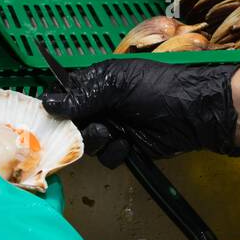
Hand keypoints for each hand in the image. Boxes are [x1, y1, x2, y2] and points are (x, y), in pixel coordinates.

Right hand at [41, 59, 239, 162]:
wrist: (193, 113)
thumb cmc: (156, 88)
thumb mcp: (115, 85)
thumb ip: (80, 96)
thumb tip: (46, 104)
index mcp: (95, 82)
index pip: (62, 93)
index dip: (53, 105)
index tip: (49, 116)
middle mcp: (100, 105)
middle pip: (70, 123)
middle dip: (75, 128)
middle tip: (86, 126)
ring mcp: (112, 127)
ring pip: (86, 142)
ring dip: (96, 140)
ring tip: (112, 132)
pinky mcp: (125, 147)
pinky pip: (106, 157)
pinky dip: (115, 152)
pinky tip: (129, 144)